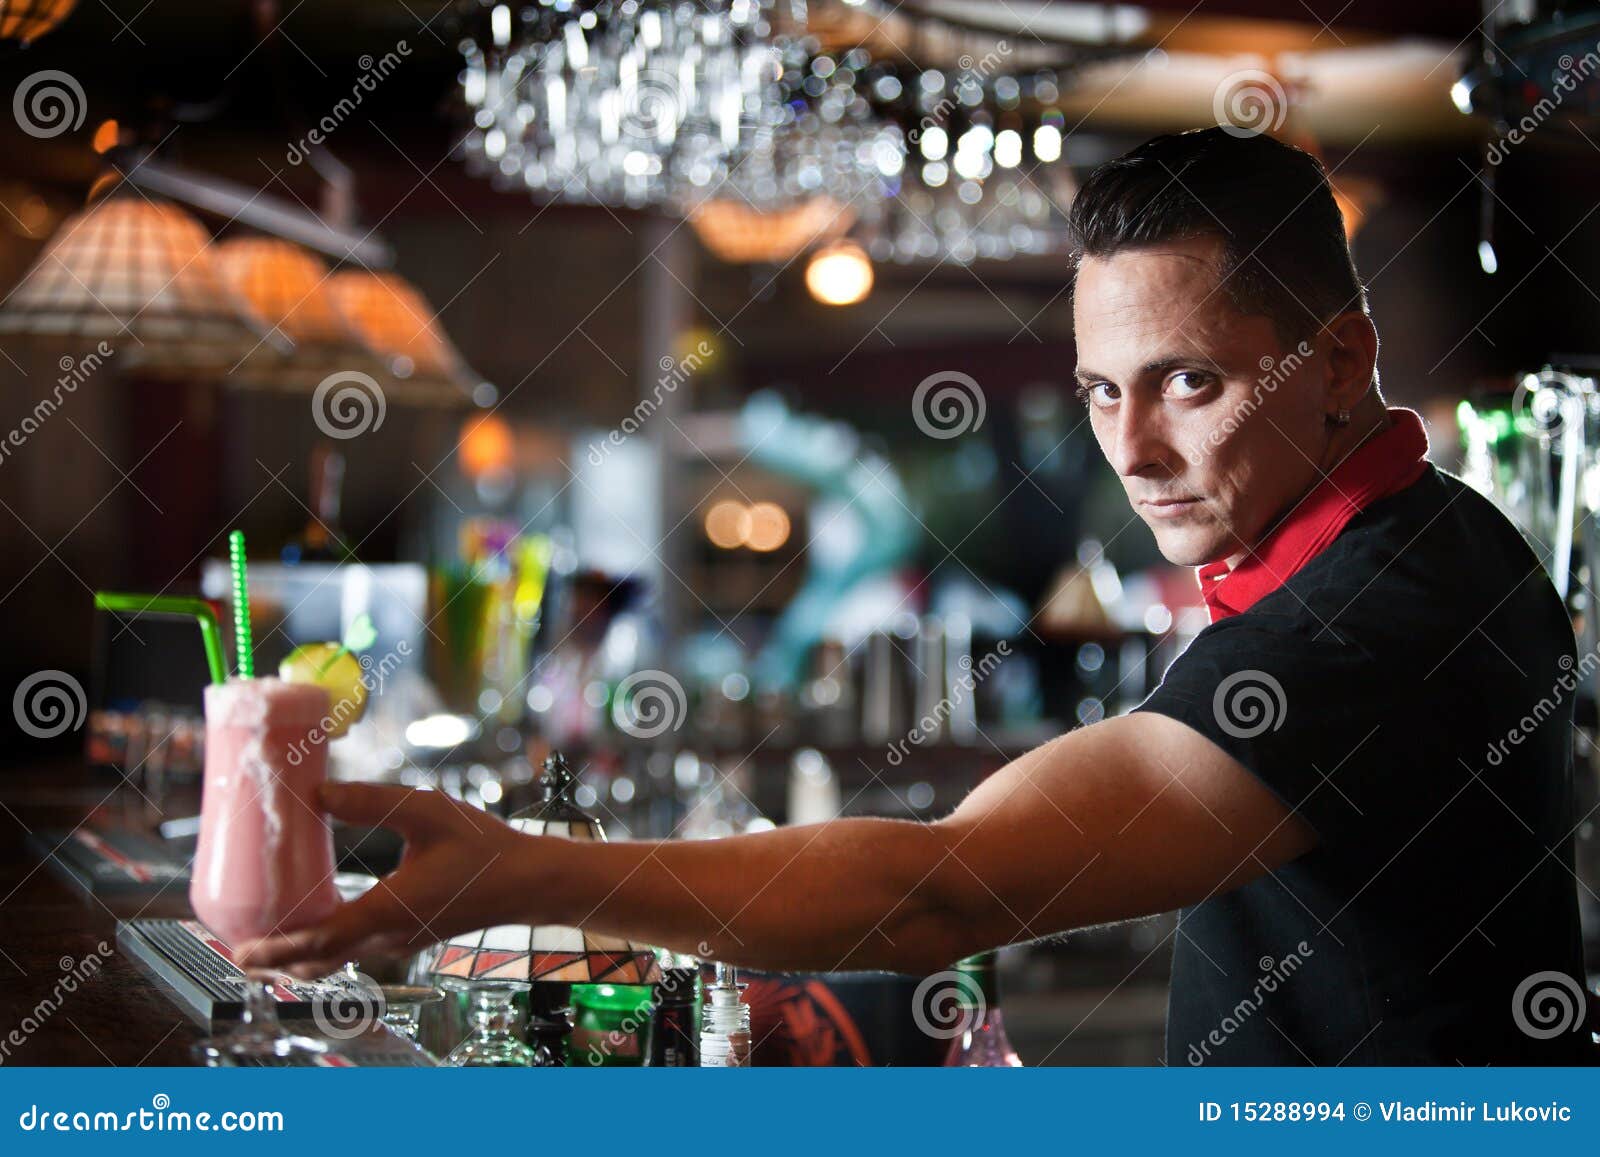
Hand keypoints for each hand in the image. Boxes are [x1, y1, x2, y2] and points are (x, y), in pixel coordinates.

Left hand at [236, 783, 536, 978]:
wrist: (529, 881)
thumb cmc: (484, 846)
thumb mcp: (427, 811)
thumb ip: (372, 802)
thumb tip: (318, 794)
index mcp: (388, 909)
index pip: (320, 941)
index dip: (277, 949)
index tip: (242, 951)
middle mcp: (390, 935)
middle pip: (320, 962)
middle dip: (277, 963)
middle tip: (241, 955)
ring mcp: (401, 941)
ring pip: (339, 959)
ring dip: (301, 957)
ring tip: (269, 947)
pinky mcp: (411, 936)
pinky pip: (357, 949)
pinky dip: (327, 947)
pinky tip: (320, 926)